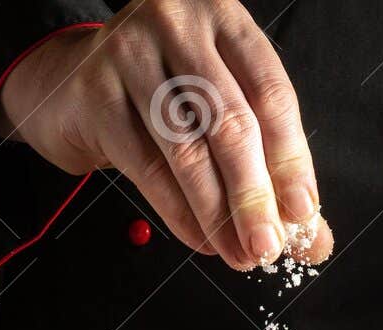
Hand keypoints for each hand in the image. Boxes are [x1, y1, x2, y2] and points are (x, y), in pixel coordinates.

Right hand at [0, 0, 332, 269]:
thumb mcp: (218, 104)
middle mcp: (176, 24)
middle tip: (269, 247)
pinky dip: (180, 214)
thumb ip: (267, 159)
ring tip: (239, 254)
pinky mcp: (95, 95)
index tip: (303, 213)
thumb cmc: (161, 94)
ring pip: (187, 151)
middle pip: (230, 122)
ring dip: (218, 216)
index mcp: (222, 18)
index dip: (291, 159)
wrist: (69, 82)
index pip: (270, 93)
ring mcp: (130, 54)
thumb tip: (314, 237)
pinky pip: (147, 168)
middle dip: (254, 197)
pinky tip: (202, 241)